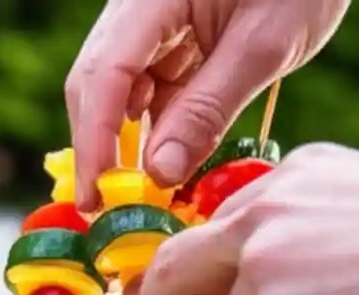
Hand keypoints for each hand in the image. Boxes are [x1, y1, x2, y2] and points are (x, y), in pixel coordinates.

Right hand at [65, 0, 349, 209]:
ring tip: (141, 197)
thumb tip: (158, 173)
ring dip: (128, 143)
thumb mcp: (263, 44)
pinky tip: (168, 165)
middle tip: (105, 210)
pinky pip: (153, 88)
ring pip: (121, 91)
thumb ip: (208, 108)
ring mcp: (153, 22)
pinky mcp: (173, 37)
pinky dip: (157, 129)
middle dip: (99, 147)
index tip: (97, 196)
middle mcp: (137, 7)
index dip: (95, 140)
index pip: (104, 75)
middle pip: (96, 84)